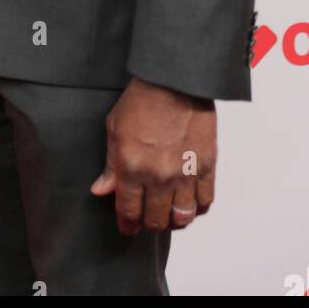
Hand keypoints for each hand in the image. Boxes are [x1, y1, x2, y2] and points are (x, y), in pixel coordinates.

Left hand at [90, 76, 215, 234]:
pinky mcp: (206, 166)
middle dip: (148, 224)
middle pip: (156, 220)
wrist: (174, 80)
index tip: (127, 227)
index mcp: (132, 168)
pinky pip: (205, 202)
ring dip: (174, 221)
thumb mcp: (114, 129)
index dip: (127, 224)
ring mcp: (185, 173)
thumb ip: (109, 165)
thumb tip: (101, 190)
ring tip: (168, 214)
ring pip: (182, 217)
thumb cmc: (141, 100)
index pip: (128, 211)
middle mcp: (159, 176)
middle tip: (146, 218)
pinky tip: (189, 203)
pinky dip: (197, 209)